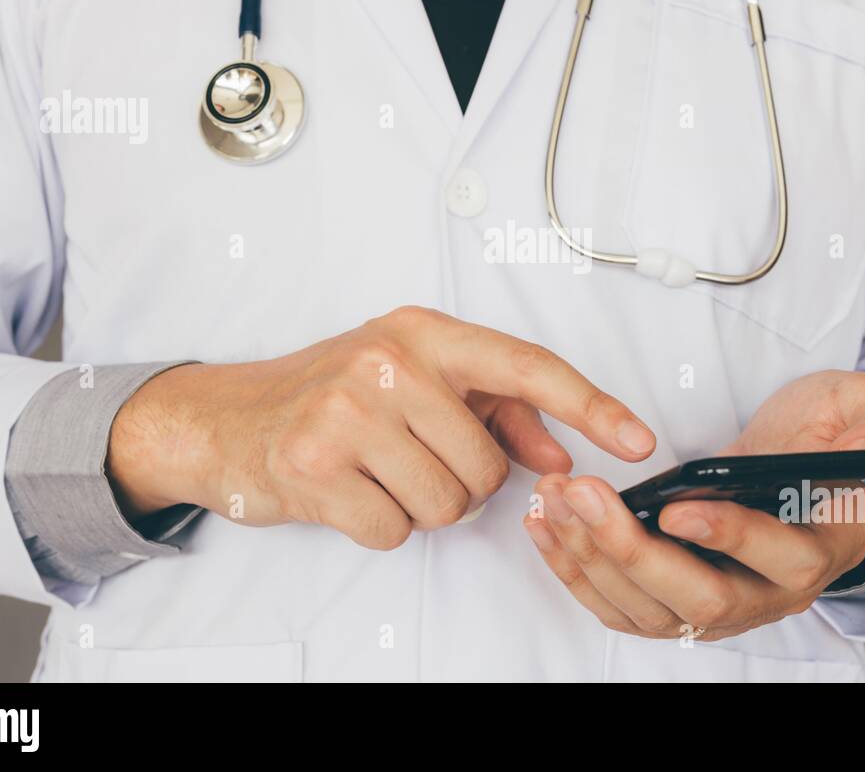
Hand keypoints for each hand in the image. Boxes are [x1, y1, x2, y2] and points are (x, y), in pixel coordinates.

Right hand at [108, 306, 655, 548]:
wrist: (227, 418)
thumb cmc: (334, 397)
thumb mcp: (415, 382)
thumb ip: (496, 412)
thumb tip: (559, 454)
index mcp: (423, 332)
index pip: (527, 366)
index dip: (590, 405)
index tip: (637, 439)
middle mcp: (388, 361)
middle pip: (487, 466)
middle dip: (464, 482)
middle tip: (415, 459)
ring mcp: (347, 412)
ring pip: (446, 504)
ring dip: (422, 507)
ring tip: (379, 472)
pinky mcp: (313, 466)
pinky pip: (395, 531)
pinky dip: (380, 526)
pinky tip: (349, 492)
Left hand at [523, 370, 864, 639]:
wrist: (799, 463)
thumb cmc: (834, 436)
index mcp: (821, 546)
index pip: (780, 559)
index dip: (730, 535)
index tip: (677, 506)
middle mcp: (769, 592)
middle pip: (700, 599)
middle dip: (634, 552)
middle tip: (585, 496)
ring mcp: (719, 602)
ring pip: (649, 609)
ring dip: (593, 558)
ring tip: (557, 500)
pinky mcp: (675, 597)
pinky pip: (620, 604)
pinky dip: (576, 571)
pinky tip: (546, 526)